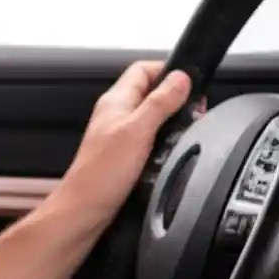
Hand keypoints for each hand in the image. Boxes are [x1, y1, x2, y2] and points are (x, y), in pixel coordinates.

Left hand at [55, 61, 191, 228]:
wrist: (86, 208)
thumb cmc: (102, 173)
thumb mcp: (138, 131)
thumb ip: (160, 102)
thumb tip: (181, 78)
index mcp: (116, 100)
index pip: (143, 69)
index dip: (168, 70)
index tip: (190, 83)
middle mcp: (117, 113)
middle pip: (152, 91)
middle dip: (176, 97)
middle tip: (192, 110)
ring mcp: (121, 133)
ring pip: (153, 114)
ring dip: (172, 118)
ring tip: (184, 129)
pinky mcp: (126, 152)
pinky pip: (151, 135)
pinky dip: (165, 138)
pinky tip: (171, 149)